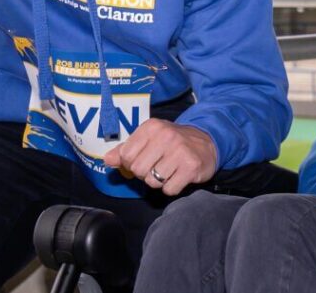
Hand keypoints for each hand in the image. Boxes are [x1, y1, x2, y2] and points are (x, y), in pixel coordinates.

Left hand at [102, 118, 217, 195]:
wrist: (208, 142)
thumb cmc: (174, 142)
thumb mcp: (150, 139)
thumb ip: (126, 149)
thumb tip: (107, 159)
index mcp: (152, 127)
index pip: (126, 155)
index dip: (131, 163)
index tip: (143, 159)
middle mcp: (166, 136)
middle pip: (138, 170)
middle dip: (145, 173)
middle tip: (158, 166)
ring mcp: (180, 151)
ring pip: (153, 182)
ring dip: (159, 181)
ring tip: (169, 170)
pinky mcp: (191, 167)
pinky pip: (169, 189)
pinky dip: (172, 187)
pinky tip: (179, 176)